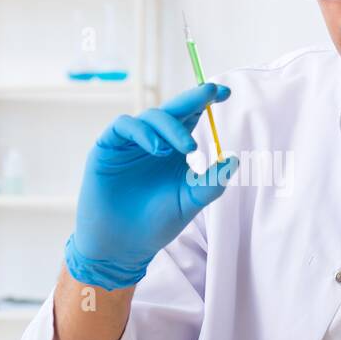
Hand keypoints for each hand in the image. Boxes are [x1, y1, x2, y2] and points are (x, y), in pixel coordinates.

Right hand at [65, 83, 237, 289]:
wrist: (122, 246)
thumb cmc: (156, 224)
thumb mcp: (189, 202)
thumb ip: (211, 183)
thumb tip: (233, 159)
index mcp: (174, 149)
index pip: (191, 117)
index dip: (205, 101)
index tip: (225, 93)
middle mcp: (152, 141)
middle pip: (172, 110)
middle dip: (192, 99)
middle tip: (210, 93)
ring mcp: (129, 143)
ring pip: (149, 116)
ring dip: (170, 126)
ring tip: (186, 148)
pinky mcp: (107, 148)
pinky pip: (123, 126)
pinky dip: (142, 132)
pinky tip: (157, 148)